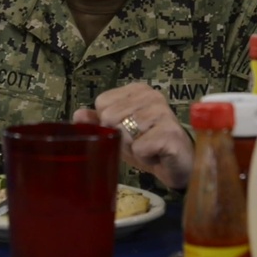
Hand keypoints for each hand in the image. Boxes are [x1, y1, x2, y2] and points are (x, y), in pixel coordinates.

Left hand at [72, 83, 193, 189]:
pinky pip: (139, 148)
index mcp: (137, 90)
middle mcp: (151, 95)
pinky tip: (157, 154)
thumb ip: (97, 122)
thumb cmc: (148, 146)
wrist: (178, 166)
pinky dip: (145, 157)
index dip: (109, 124)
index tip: (127, 131)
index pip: (102, 103)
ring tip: (148, 148)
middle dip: (120, 137)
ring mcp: (162, 112)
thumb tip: (78, 114)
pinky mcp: (169, 132)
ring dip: (133, 149)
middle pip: (110, 117)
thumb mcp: (118, 132)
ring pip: (123, 133)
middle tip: (138, 142)